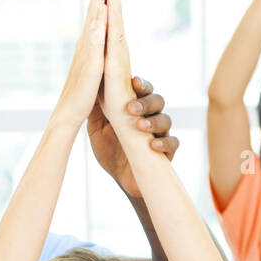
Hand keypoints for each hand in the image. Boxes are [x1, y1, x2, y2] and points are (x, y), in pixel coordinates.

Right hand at [52, 0, 107, 129]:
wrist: (67, 115)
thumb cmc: (80, 98)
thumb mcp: (90, 70)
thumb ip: (93, 55)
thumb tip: (97, 45)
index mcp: (88, 45)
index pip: (96, 14)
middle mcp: (86, 43)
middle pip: (94, 9)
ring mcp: (87, 51)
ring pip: (94, 18)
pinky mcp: (91, 63)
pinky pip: (96, 40)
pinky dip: (100, 23)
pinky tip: (104, 9)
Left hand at [88, 76, 178, 197]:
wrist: (120, 179)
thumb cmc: (109, 151)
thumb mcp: (96, 130)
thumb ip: (94, 110)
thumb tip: (87, 87)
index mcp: (136, 107)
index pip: (142, 90)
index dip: (141, 84)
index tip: (133, 82)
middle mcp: (151, 116)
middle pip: (157, 101)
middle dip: (146, 102)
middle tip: (131, 108)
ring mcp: (161, 133)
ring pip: (166, 119)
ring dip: (154, 121)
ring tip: (140, 126)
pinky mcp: (168, 151)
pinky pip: (173, 143)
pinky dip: (165, 142)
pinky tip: (153, 145)